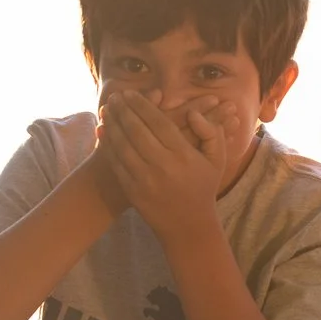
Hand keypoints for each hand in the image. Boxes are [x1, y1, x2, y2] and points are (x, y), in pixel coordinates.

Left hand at [95, 86, 233, 242]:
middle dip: (123, 110)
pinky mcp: (133, 190)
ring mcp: (145, 179)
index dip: (142, 106)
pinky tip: (103, 130)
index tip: (130, 93)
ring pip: (123, 145)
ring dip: (112, 124)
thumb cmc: (203, 187)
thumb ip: (211, 132)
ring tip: (106, 109)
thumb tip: (194, 112)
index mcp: (184, 155)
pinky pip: (117, 163)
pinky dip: (108, 145)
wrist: (188, 225)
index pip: (159, 123)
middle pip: (137, 130)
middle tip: (114, 96)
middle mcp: (163, 165)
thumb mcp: (217, 159)